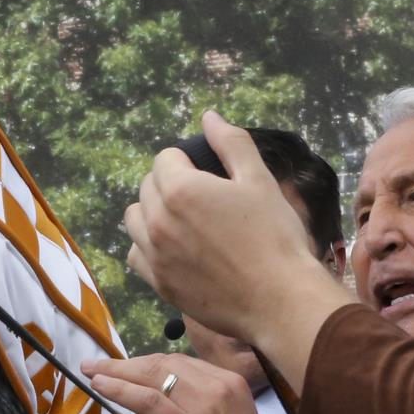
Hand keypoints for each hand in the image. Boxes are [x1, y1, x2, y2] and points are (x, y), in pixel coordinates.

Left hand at [124, 113, 349, 388]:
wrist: (277, 297)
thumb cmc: (275, 236)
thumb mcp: (258, 180)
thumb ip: (231, 143)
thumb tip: (209, 117)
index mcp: (179, 189)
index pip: (164, 159)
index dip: (187, 161)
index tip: (208, 175)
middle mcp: (156, 220)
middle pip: (147, 187)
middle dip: (169, 184)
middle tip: (203, 198)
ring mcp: (152, 253)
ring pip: (135, 220)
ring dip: (153, 213)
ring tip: (186, 220)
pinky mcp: (155, 281)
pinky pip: (136, 254)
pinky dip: (148, 246)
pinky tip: (175, 248)